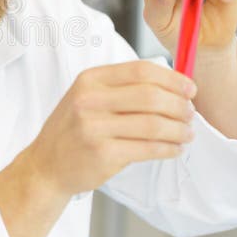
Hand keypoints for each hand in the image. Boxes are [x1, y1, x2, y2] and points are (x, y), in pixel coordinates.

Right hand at [25, 61, 196, 197]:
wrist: (46, 165)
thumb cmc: (72, 130)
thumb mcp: (86, 97)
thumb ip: (121, 88)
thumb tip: (170, 85)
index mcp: (90, 80)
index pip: (140, 71)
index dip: (172, 79)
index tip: (189, 89)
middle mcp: (89, 100)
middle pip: (150, 95)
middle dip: (179, 105)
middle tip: (190, 113)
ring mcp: (94, 128)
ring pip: (153, 123)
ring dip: (178, 129)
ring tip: (186, 133)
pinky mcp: (102, 154)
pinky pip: (147, 148)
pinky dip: (168, 149)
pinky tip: (174, 149)